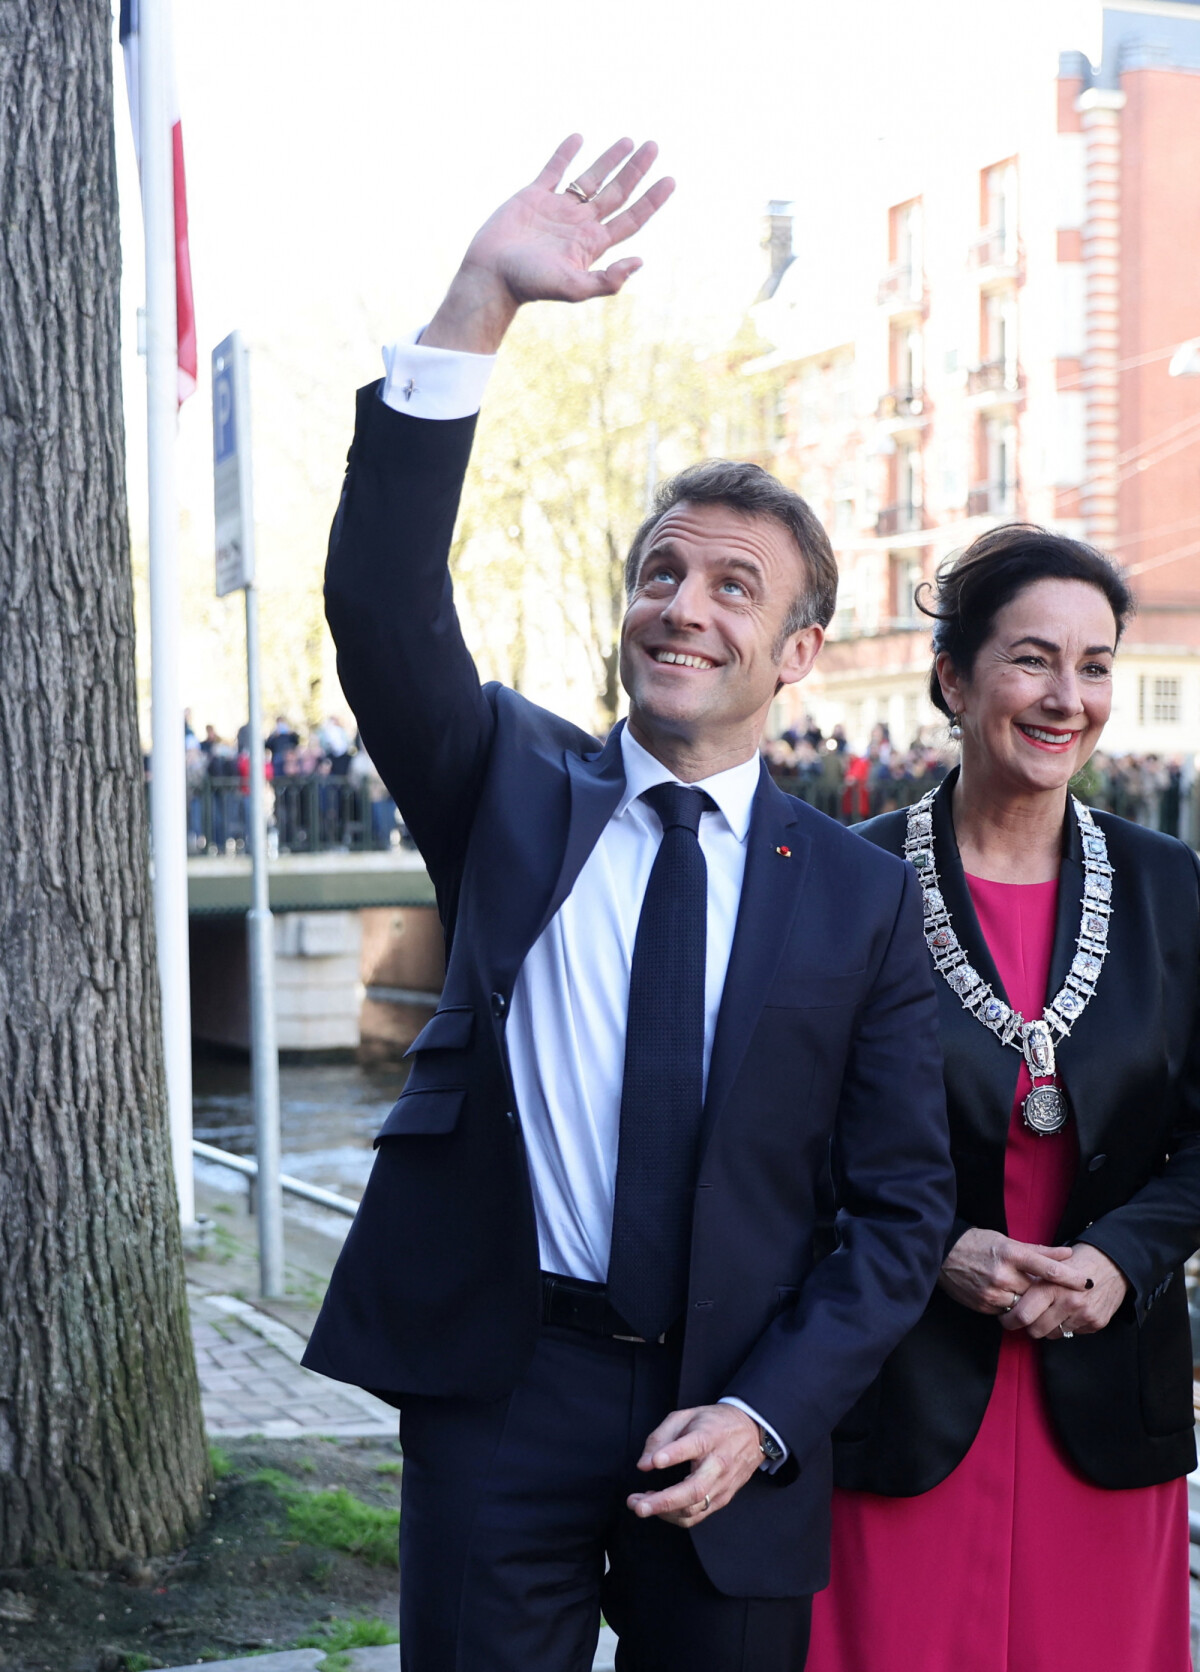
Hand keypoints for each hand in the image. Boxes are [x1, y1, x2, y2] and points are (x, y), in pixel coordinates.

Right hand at [423, 135, 674, 353]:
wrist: (490, 275)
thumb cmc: (530, 284)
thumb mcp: (573, 287)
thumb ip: (607, 280)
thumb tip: (640, 261)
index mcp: (592, 243)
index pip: (631, 218)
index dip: (652, 200)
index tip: (671, 180)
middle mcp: (579, 224)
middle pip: (616, 192)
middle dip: (636, 170)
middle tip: (654, 146)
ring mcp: (557, 209)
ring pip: (590, 178)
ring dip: (610, 159)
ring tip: (629, 140)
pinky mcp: (533, 197)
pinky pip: (553, 169)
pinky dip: (565, 153)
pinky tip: (579, 138)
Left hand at [626, 1404, 761, 1526]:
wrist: (751, 1431)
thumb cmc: (713, 1422)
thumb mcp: (686, 1416)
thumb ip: (661, 1437)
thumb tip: (644, 1464)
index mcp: (710, 1436)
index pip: (694, 1446)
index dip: (673, 1454)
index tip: (654, 1462)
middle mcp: (718, 1464)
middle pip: (695, 1489)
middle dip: (664, 1501)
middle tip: (637, 1505)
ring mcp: (723, 1484)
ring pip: (695, 1508)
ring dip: (664, 1512)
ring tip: (640, 1505)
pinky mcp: (723, 1498)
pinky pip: (698, 1516)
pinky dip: (676, 1517)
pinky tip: (660, 1508)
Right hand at [938, 1226, 1090, 1315]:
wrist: (943, 1253)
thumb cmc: (979, 1243)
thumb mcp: (1008, 1241)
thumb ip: (1039, 1251)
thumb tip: (1068, 1253)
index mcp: (1011, 1253)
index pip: (1047, 1268)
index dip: (1070, 1277)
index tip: (1087, 1283)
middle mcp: (1003, 1274)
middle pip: (1038, 1291)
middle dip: (1048, 1293)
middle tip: (1060, 1294)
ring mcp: (992, 1292)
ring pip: (1024, 1305)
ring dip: (1029, 1301)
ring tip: (1028, 1294)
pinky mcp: (984, 1306)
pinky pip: (1007, 1312)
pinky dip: (1012, 1306)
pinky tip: (1008, 1296)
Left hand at [1002, 1243, 1128, 1338]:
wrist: (1113, 1262)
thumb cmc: (1077, 1260)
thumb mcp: (1050, 1263)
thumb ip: (1031, 1280)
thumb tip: (1008, 1296)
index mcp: (1051, 1285)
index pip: (1023, 1314)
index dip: (1010, 1320)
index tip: (1006, 1319)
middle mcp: (1068, 1302)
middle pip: (1036, 1330)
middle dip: (1029, 1326)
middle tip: (1027, 1319)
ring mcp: (1084, 1314)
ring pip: (1054, 1334)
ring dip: (1050, 1326)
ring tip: (1052, 1310)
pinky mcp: (1096, 1323)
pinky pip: (1074, 1333)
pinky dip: (1068, 1324)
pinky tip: (1070, 1310)